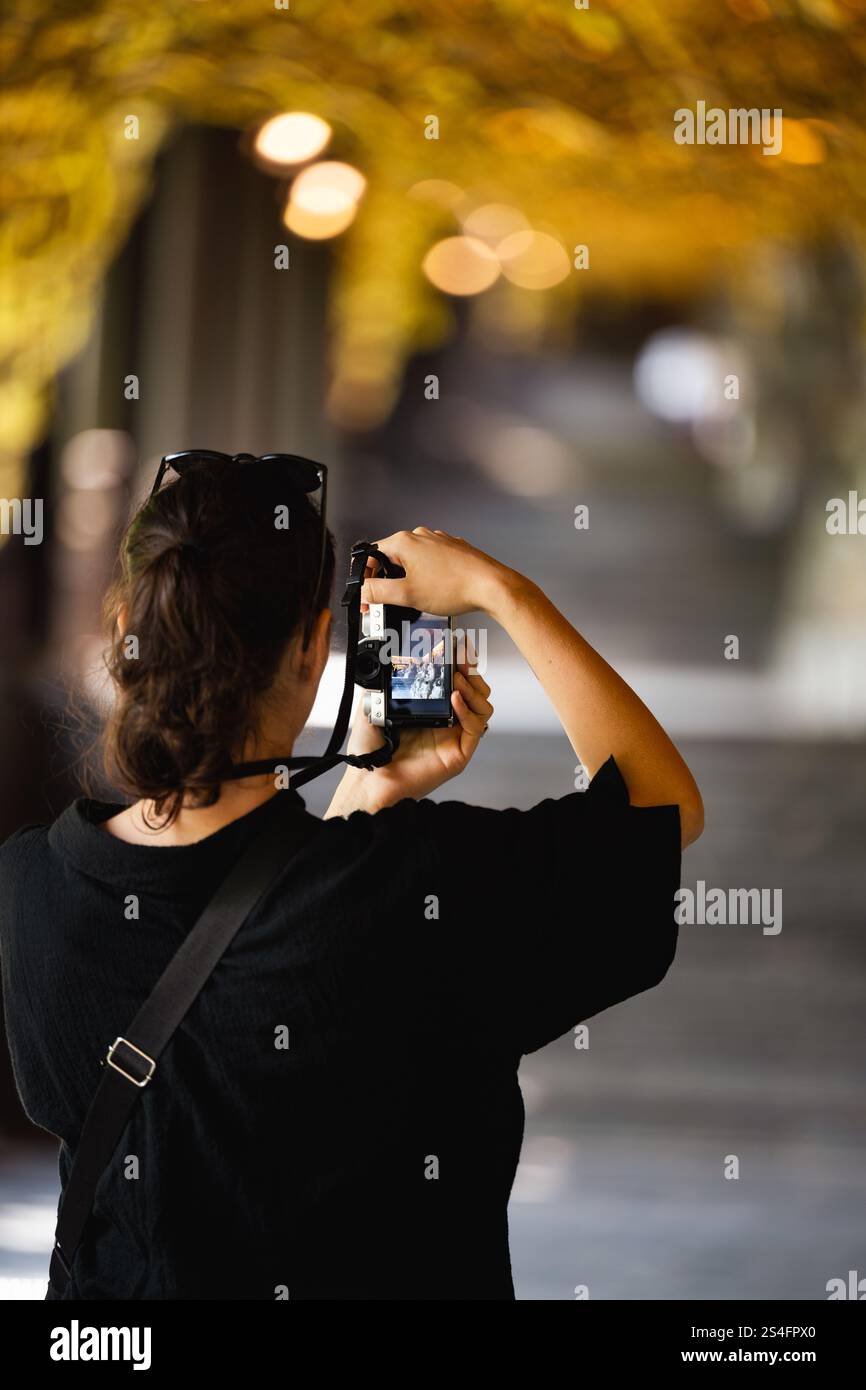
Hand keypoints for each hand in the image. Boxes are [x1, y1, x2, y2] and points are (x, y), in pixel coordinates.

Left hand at [323, 647, 492, 817]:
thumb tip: (397, 657)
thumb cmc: (371, 748)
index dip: (461, 662)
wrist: (368, 778)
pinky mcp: (459, 754)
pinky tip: (455, 699)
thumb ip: (389, 682)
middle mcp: (448, 721)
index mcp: (432, 708)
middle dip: (472, 671)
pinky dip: (468, 710)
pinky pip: (476, 728)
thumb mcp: (377, 704)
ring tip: (456, 678)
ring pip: (483, 707)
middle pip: (477, 690)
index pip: (458, 680)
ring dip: (474, 688)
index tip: (457, 644)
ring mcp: (455, 737)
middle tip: (461, 658)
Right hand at [360, 527, 510, 616]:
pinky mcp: (452, 550)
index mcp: (405, 542)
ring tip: (418, 598)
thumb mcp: (407, 595)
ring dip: (408, 579)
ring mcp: (438, 541)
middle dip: (388, 581)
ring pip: (412, 560)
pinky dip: (427, 576)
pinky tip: (435, 591)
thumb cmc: (456, 587)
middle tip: (391, 602)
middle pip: (391, 558)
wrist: (491, 587)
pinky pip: (430, 562)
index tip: (369, 597)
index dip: (366, 579)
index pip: (372, 556)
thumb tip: (364, 591)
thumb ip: (378, 592)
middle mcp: (421, 536)